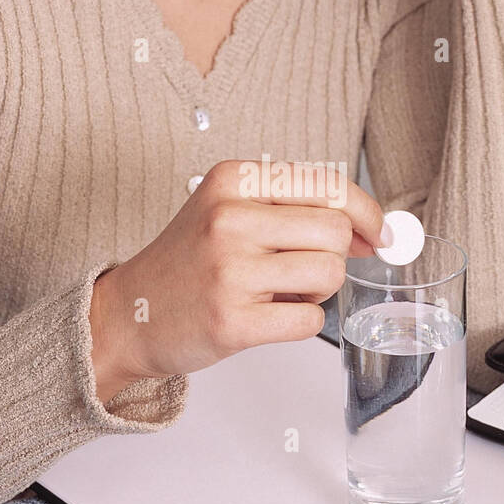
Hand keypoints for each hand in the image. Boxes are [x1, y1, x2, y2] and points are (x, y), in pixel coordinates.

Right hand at [88, 160, 384, 403]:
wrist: (127, 314)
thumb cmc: (188, 262)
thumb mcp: (229, 210)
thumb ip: (295, 207)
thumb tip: (373, 230)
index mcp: (231, 180)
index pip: (326, 184)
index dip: (365, 211)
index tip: (376, 233)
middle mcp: (229, 219)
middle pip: (336, 231)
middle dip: (333, 255)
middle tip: (298, 268)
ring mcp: (230, 272)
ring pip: (330, 274)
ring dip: (318, 290)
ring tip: (277, 291)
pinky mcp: (233, 322)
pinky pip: (311, 320)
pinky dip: (301, 322)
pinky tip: (267, 315)